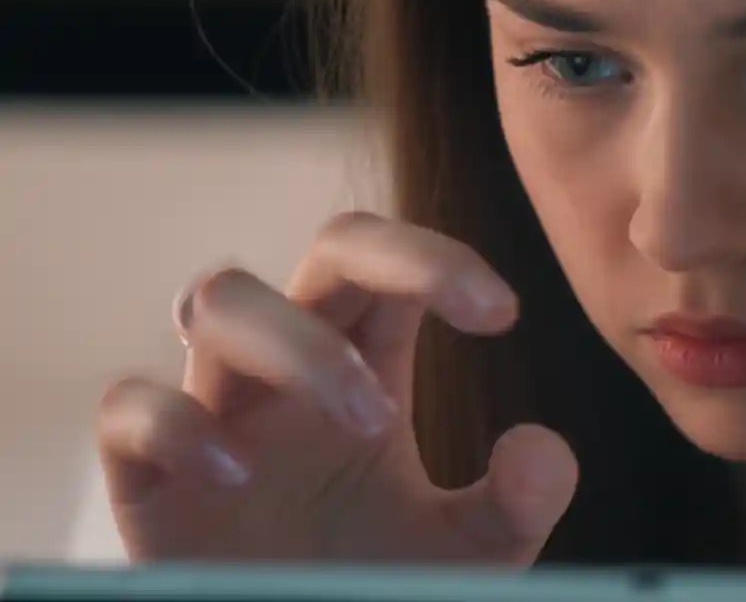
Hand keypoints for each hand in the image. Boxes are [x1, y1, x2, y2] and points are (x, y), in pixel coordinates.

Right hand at [96, 212, 577, 564]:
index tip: (503, 313)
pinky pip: (131, 407)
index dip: (439, 259)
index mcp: (368, 362)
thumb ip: (517, 503)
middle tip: (447, 353)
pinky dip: (176, 425)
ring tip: (370, 427)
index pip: (392, 264)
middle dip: (384, 267)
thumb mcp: (473, 552)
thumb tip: (541, 446)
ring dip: (298, 346)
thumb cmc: (381, 583)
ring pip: (220, 301)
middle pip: (326, 250)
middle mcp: (293, 366)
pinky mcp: (150, 476)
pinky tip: (235, 478)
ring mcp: (218, 409)